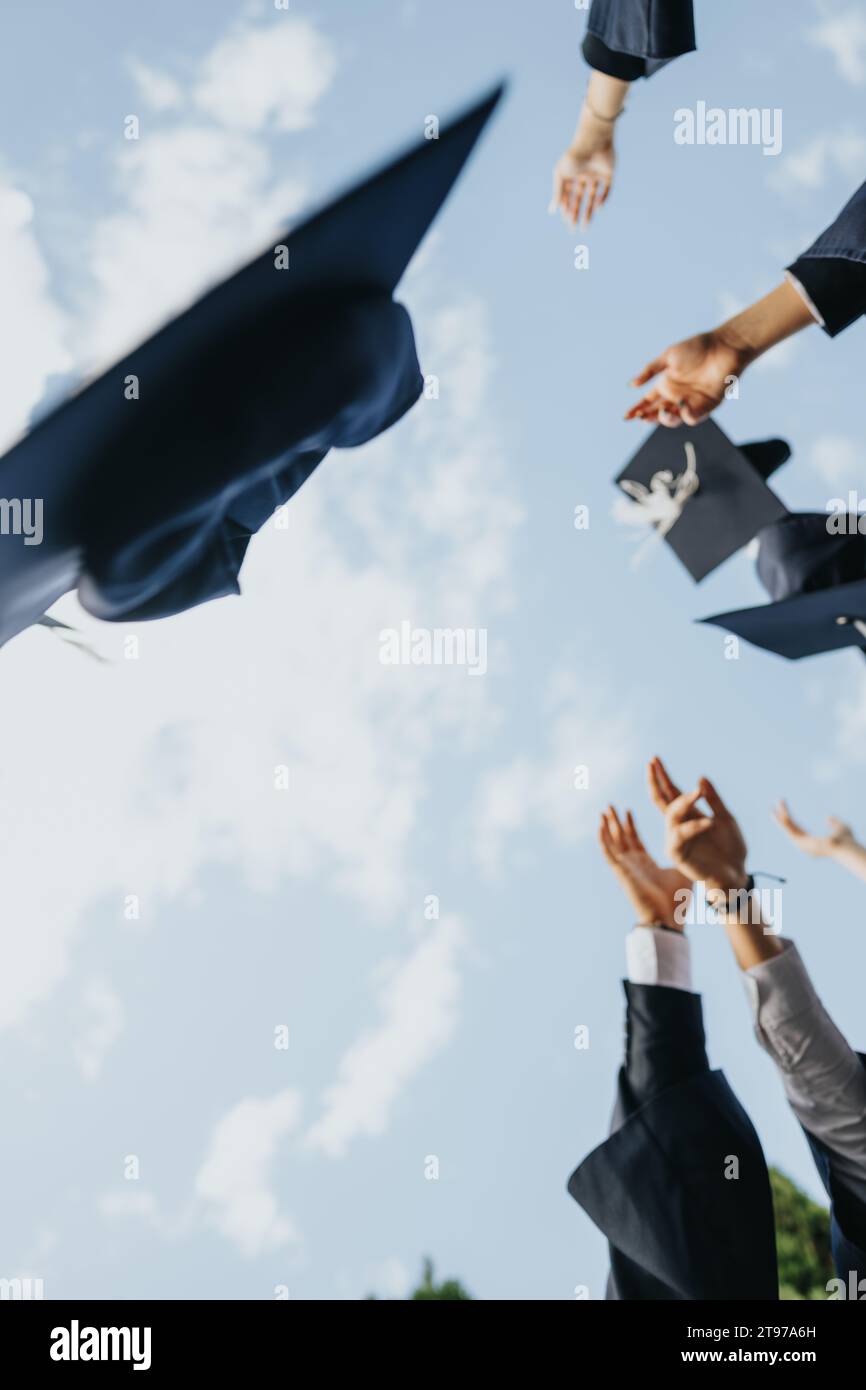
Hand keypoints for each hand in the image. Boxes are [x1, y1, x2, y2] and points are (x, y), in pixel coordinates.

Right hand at [549, 136, 613, 227]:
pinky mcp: (608, 174)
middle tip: (574, 230)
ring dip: (589, 212)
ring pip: (592, 197)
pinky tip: (598, 208)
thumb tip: (552, 211)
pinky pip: (606, 190)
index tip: (567, 222)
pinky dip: (602, 199)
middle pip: (579, 199)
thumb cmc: (574, 156)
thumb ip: (557, 193)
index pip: (568, 196)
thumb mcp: (561, 176)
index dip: (567, 209)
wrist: (594, 141)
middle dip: (577, 214)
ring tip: (585, 227)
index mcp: (571, 175)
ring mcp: (596, 175)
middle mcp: (583, 176)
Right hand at [599, 805, 691, 929]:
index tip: (628, 810)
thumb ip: (680, 855)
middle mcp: (633, 864)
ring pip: (613, 842)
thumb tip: (690, 846)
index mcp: (645, 864)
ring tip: (605, 809)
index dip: (630, 826)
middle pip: (621, 839)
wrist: (669, 916)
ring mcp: (626, 868)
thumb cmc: (676, 899)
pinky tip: (601, 824)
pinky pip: (609, 852)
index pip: (634, 841)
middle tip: (611, 806)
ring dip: (608, 826)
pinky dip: (604, 838)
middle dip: (616, 822)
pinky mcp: (621, 872)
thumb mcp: (680, 869)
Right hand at [625, 330, 749, 427]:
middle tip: (642, 415)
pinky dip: (686, 415)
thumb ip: (650, 370)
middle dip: (649, 417)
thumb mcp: (669, 356)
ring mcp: (691, 403)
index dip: (637, 409)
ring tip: (663, 411)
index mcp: (667, 385)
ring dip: (666, 418)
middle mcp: (677, 397)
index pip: (648, 402)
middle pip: (658, 414)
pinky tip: (682, 406)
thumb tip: (632, 385)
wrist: (723, 346)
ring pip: (674, 419)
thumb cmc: (697, 347)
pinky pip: (693, 417)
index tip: (626, 416)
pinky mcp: (707, 406)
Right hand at [648, 757, 747, 894]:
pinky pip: (682, 835)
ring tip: (697, 793)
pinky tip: (709, 822)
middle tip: (653, 763)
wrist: (736, 873)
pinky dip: (695, 826)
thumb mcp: (726, 818)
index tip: (654, 759)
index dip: (662, 776)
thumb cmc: (731, 847)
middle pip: (662, 800)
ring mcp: (676, 838)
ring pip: (671, 814)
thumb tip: (700, 778)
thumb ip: (713, 799)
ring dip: (683, 802)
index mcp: (689, 814)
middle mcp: (678, 824)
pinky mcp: (678, 853)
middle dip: (657, 781)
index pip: (671, 792)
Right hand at [774, 800, 854, 857]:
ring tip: (772, 809)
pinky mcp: (801, 843)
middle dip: (782, 817)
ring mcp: (802, 845)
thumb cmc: (847, 841)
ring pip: (787, 829)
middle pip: (790, 829)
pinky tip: (779, 814)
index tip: (785, 812)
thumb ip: (834, 823)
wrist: (846, 848)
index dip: (791, 820)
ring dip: (780, 818)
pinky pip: (789, 830)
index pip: (798, 829)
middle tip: (776, 807)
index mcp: (813, 842)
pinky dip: (782, 822)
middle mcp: (805, 845)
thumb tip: (828, 816)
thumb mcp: (841, 827)